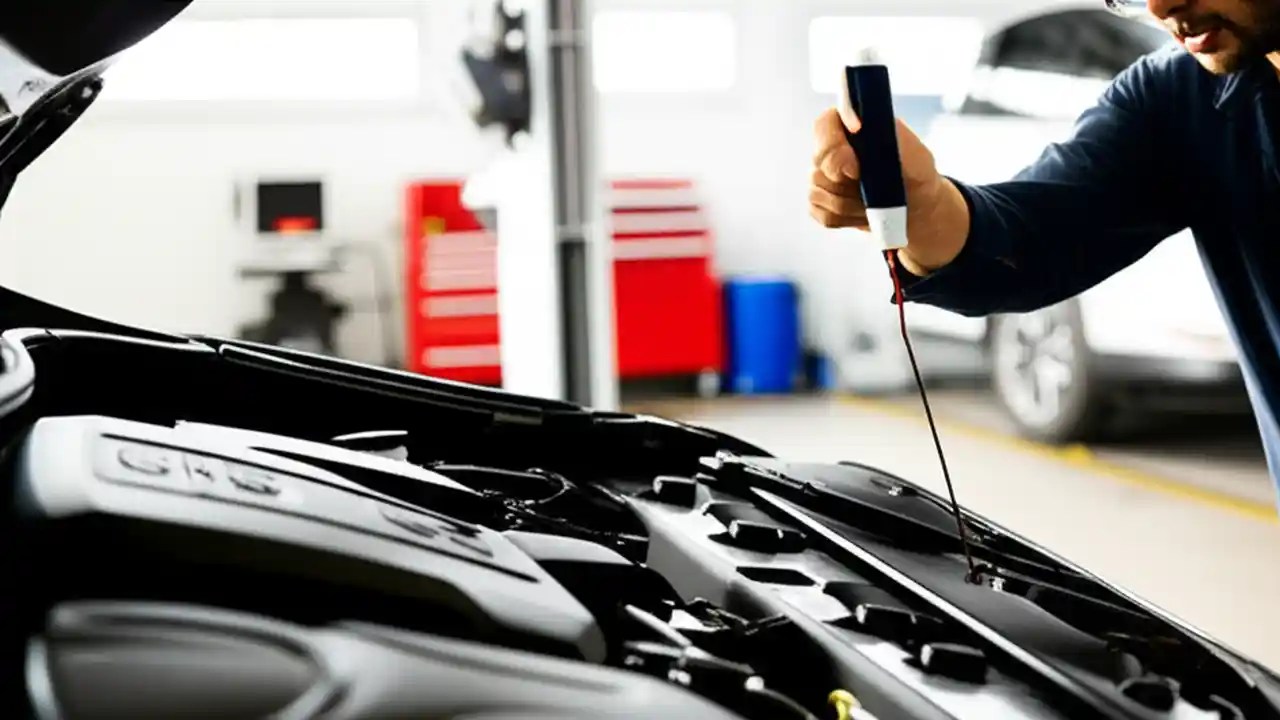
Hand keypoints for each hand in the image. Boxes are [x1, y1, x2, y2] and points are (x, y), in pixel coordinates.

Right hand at [808, 107, 969, 274]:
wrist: (915, 201)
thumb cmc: (913, 170)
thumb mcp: (910, 148)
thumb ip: (886, 133)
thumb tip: (862, 126)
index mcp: (847, 124)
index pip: (824, 125)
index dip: (833, 144)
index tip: (855, 165)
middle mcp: (828, 148)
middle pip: (820, 164)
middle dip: (848, 182)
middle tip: (875, 186)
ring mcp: (820, 176)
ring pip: (821, 194)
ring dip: (853, 204)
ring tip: (876, 201)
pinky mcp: (820, 203)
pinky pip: (826, 215)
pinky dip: (849, 219)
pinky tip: (865, 214)